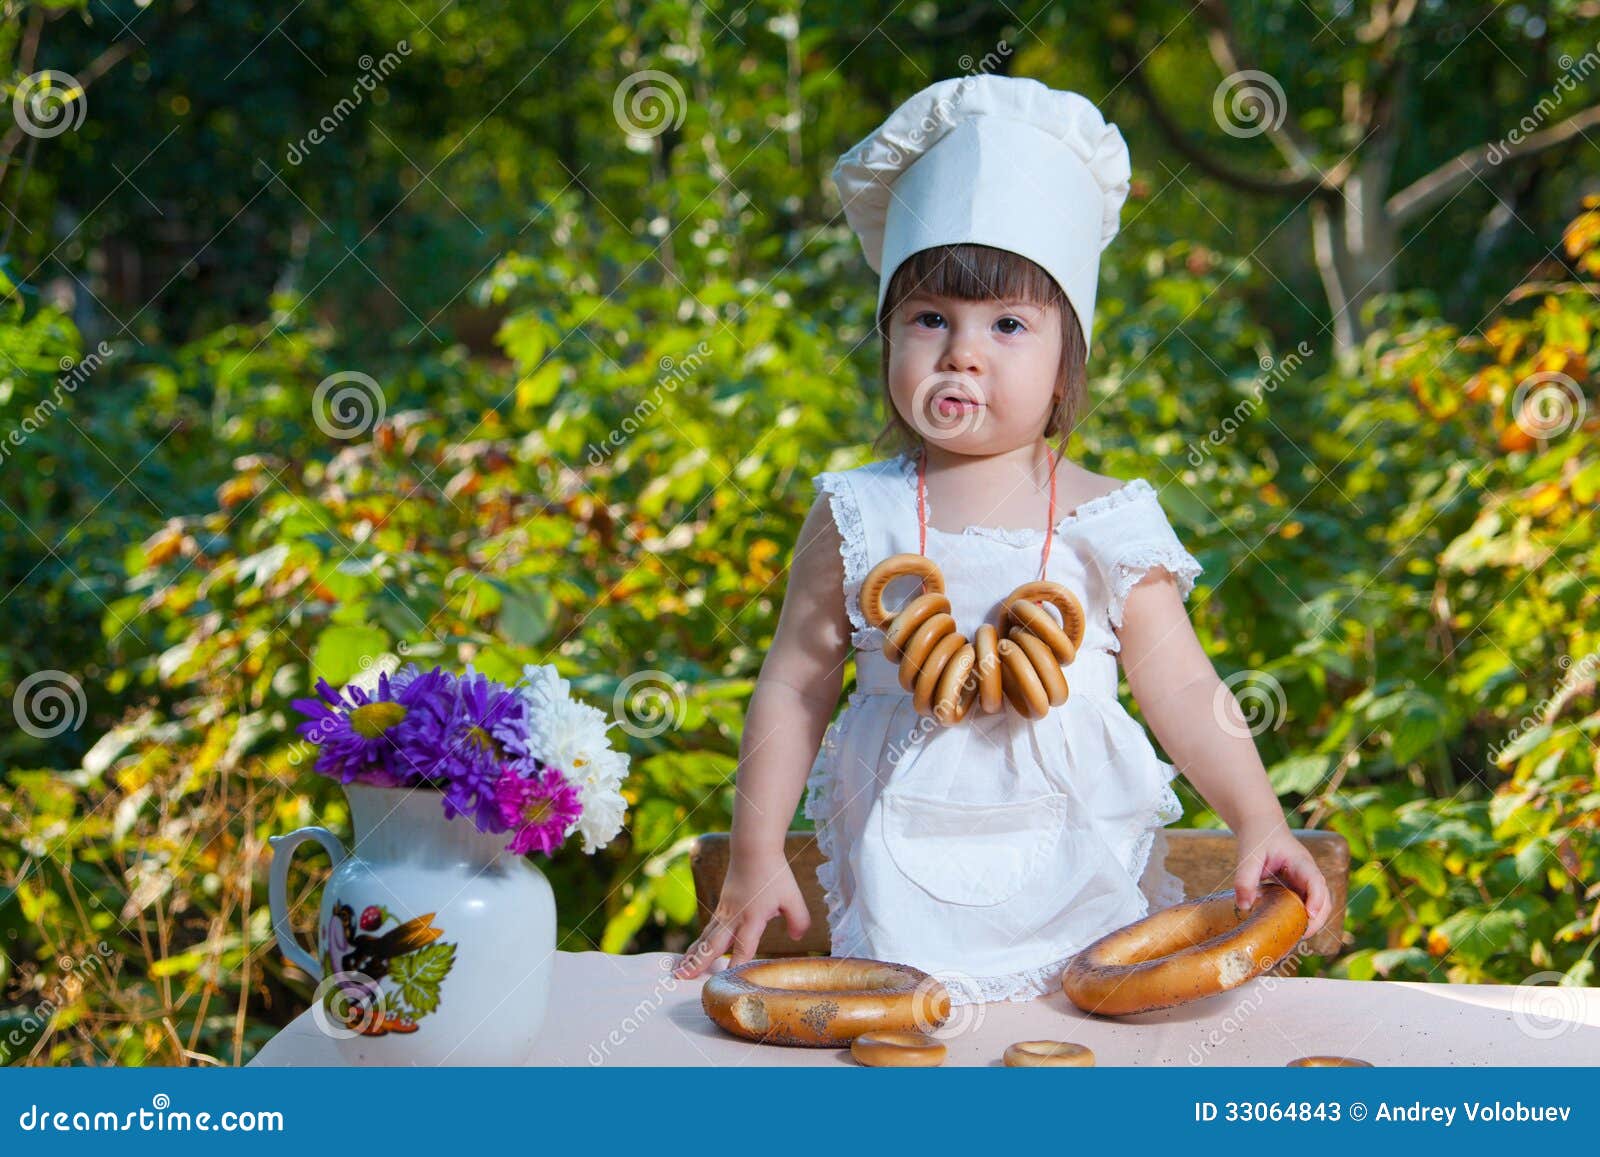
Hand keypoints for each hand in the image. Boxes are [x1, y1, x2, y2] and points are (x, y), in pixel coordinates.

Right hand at [672, 855, 810, 978]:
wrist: (753, 848)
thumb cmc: (774, 873)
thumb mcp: (793, 897)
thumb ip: (799, 920)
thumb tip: (797, 938)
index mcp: (753, 917)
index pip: (744, 947)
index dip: (736, 966)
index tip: (728, 984)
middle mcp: (734, 917)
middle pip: (713, 944)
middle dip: (699, 963)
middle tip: (682, 979)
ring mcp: (724, 912)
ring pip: (706, 938)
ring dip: (693, 955)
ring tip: (679, 971)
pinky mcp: (721, 907)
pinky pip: (707, 930)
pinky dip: (698, 944)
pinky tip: (691, 953)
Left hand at [1232, 818, 1333, 941]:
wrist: (1261, 827)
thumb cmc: (1258, 838)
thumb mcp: (1249, 855)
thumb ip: (1244, 878)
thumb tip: (1243, 906)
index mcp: (1301, 862)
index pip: (1316, 881)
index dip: (1317, 899)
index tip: (1309, 915)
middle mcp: (1309, 874)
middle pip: (1325, 900)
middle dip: (1317, 919)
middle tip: (1300, 936)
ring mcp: (1306, 883)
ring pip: (1319, 906)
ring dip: (1311, 922)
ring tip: (1293, 938)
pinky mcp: (1298, 889)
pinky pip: (1306, 907)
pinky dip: (1301, 920)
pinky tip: (1286, 931)